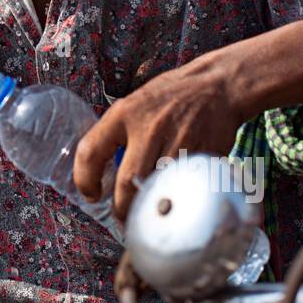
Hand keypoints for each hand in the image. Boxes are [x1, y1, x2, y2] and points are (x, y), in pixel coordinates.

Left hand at [72, 56, 248, 222]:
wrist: (218, 86)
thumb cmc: (173, 95)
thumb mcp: (136, 103)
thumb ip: (118, 132)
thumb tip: (101, 168)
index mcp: (124, 114)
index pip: (90, 151)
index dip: (84, 180)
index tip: (91, 193)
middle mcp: (147, 129)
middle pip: (126, 185)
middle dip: (122, 209)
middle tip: (123, 215)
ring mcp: (175, 144)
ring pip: (155, 192)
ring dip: (148, 210)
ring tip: (146, 214)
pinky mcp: (200, 157)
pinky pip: (181, 188)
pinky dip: (174, 199)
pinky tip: (172, 200)